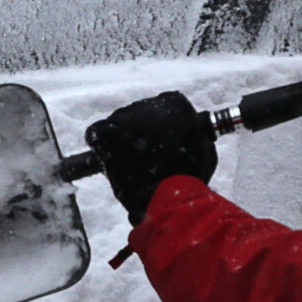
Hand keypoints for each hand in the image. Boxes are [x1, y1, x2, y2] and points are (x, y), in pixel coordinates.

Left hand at [85, 91, 217, 224]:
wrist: (169, 198)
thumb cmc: (190, 180)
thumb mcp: (205, 151)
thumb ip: (194, 135)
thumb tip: (188, 133)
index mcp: (177, 104)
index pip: (165, 107)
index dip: (161, 127)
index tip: (161, 142)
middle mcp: (149, 103)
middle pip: (139, 113)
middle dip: (140, 132)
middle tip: (143, 155)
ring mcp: (126, 117)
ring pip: (118, 122)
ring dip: (121, 139)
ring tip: (130, 162)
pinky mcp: (107, 132)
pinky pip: (96, 133)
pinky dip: (100, 145)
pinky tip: (109, 156)